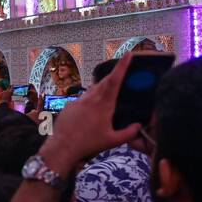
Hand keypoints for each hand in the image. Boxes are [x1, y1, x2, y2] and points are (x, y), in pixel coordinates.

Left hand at [39, 52, 142, 175]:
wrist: (62, 147)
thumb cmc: (88, 144)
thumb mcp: (113, 141)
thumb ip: (129, 133)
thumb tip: (139, 126)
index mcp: (103, 104)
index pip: (115, 81)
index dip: (122, 66)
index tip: (128, 54)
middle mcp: (90, 99)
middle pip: (104, 82)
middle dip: (114, 75)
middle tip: (123, 71)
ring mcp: (78, 101)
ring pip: (93, 90)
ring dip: (102, 88)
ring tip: (109, 92)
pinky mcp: (69, 105)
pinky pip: (82, 99)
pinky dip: (90, 101)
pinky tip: (91, 111)